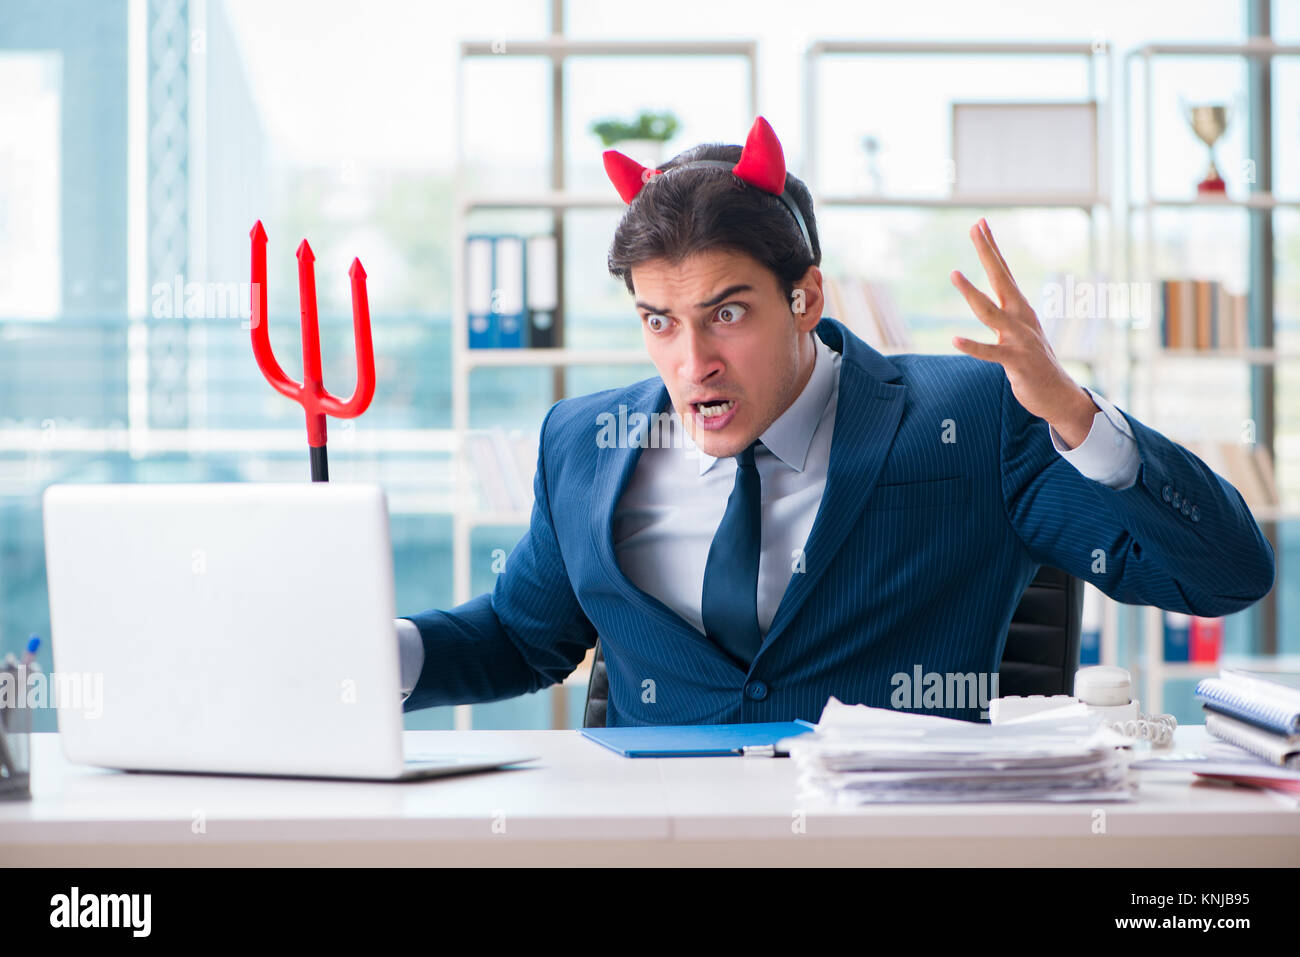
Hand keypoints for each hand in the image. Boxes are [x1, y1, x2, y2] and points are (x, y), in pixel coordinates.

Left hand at [949, 218, 1097, 447]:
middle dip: (987, 253)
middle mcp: (1020, 318)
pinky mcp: (1015, 362)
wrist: (1059, 394)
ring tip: (954, 274)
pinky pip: (990, 353)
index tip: (980, 223)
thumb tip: (997, 294)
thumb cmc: (1034, 362)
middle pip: (1001, 279)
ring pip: (991, 312)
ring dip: (972, 293)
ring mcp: (1019, 339)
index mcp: (1020, 309)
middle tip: (974, 228)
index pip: (1003, 272)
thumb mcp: (1020, 331)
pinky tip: (954, 339)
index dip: (991, 248)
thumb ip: (1006, 313)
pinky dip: (973, 346)